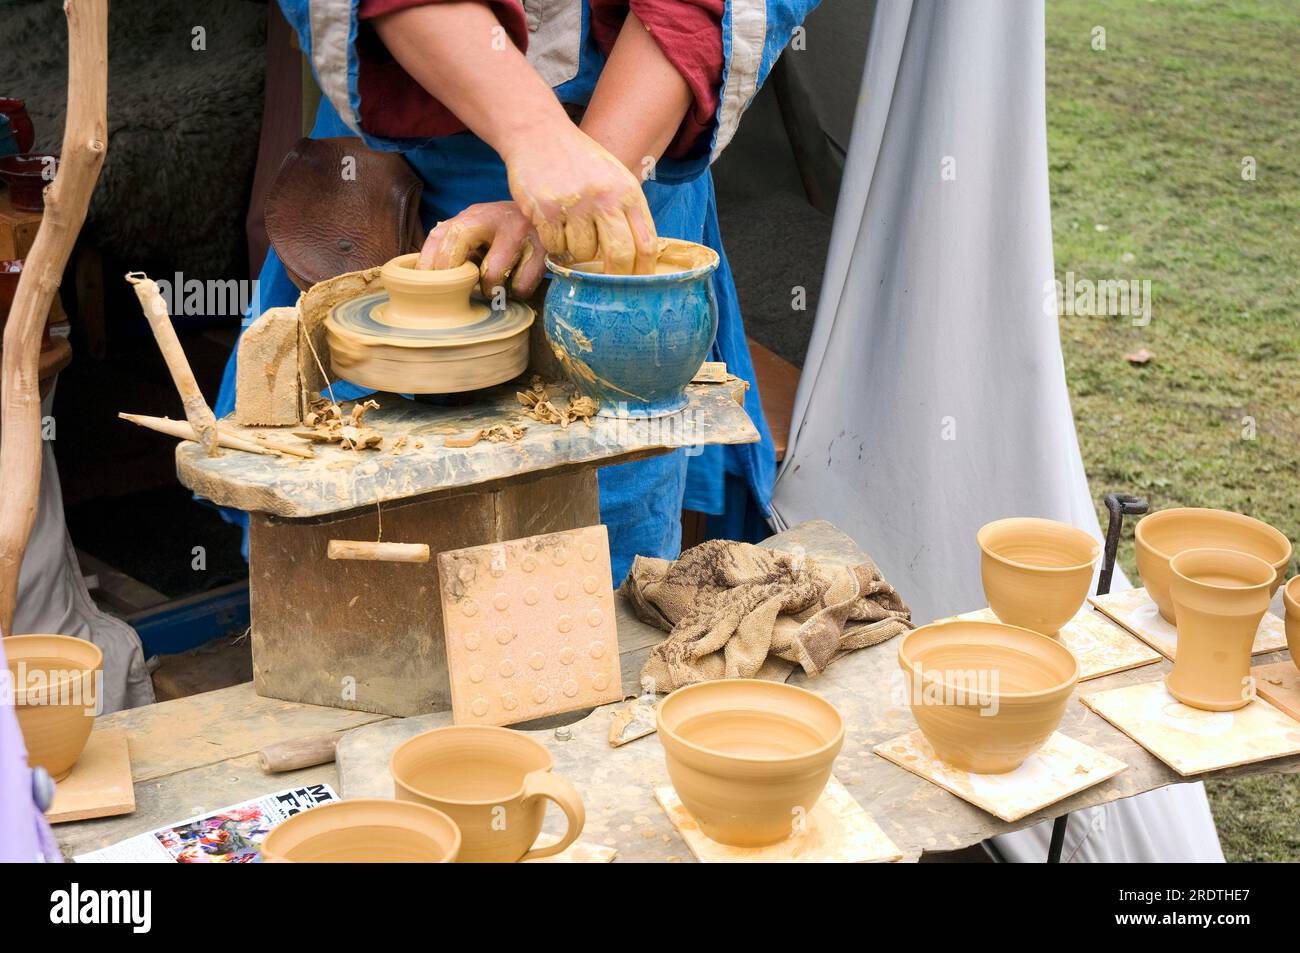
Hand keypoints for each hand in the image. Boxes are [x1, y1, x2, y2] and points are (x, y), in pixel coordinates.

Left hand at [418, 201, 547, 296]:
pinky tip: (518, 284)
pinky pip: (521, 286)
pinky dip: (517, 292)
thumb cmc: (505, 236)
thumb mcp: (479, 233)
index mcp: (474, 215)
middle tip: (460, 292)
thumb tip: (426, 279)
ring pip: (492, 273)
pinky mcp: (543, 249)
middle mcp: (495, 217)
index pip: (441, 235)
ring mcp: (521, 231)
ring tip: (495, 289)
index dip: (430, 262)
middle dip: (455, 274)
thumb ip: (455, 246)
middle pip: (459, 241)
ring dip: (490, 290)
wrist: (550, 216)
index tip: (426, 286)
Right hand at [502, 121, 657, 274]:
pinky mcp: (546, 209)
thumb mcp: (614, 177)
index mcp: (627, 191)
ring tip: (571, 234)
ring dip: (577, 253)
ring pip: (583, 253)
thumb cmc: (579, 161)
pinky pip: (555, 246)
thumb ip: (627, 211)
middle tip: (606, 284)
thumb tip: (640, 258)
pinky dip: (554, 244)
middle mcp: (604, 197)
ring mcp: (575, 203)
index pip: (646, 243)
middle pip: (619, 255)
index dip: (643, 271)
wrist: (539, 133)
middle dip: (613, 276)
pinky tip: (553, 226)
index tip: (637, 285)